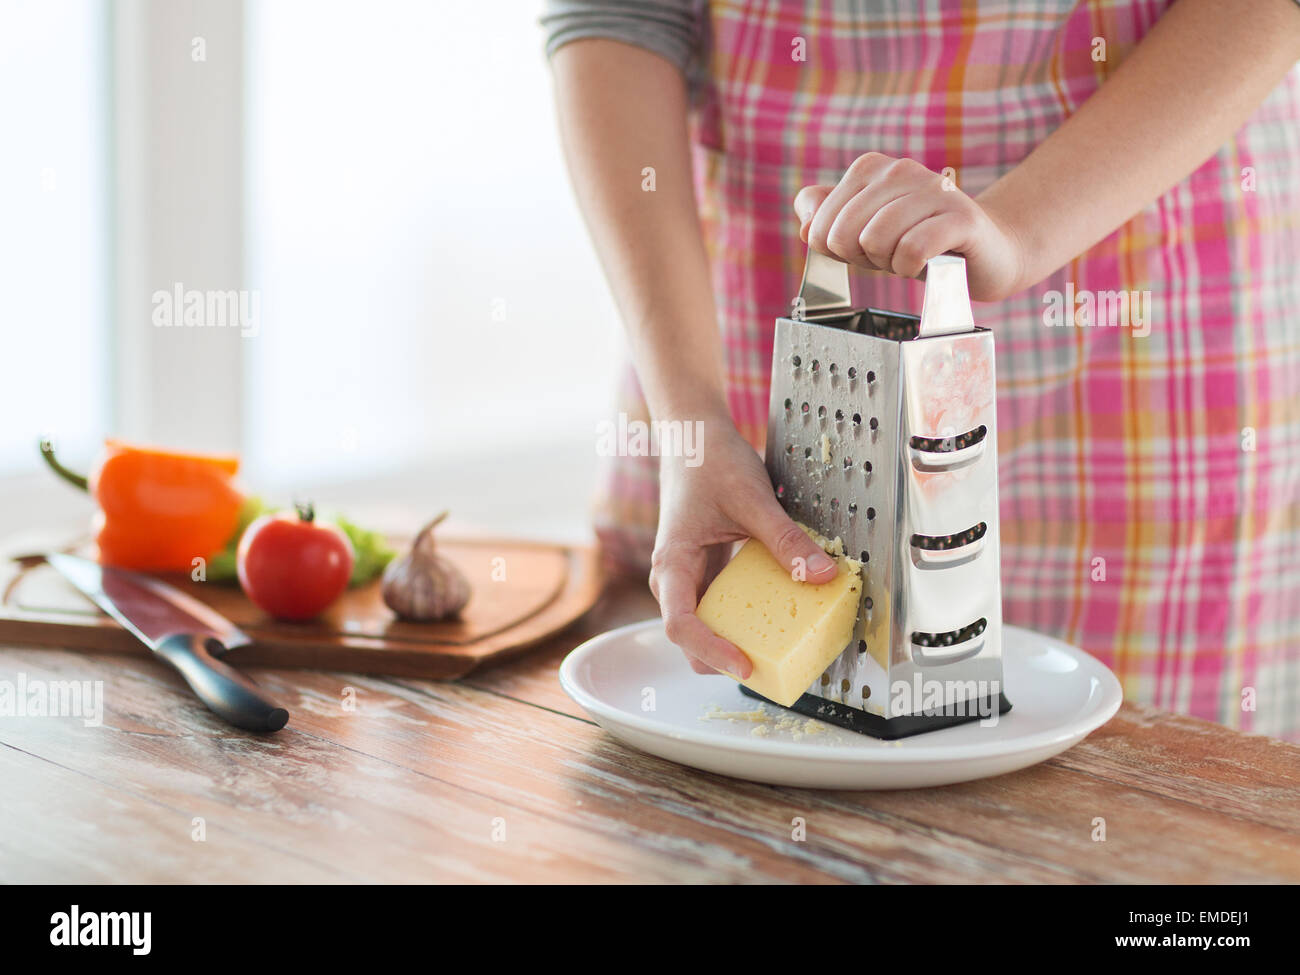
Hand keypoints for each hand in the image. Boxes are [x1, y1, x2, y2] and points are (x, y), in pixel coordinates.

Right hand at [649, 412, 839, 676]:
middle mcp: (673, 578)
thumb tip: (823, 575)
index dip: (711, 652)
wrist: (695, 434)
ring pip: (704, 626)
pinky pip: (719, 606)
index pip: (680, 625)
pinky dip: (743, 618)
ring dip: (734, 640)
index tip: (745, 666)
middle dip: (725, 658)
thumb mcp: (753, 501)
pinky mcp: (704, 570)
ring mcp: (687, 576)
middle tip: (771, 669)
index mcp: (671, 563)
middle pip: (690, 637)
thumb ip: (786, 540)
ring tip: (778, 648)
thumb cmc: (709, 461)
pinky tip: (776, 616)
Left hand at [794, 153, 1026, 301]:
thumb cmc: (919, 243)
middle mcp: (899, 170)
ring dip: (890, 264)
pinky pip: (911, 250)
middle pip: (843, 234)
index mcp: (870, 168)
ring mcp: (932, 189)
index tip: (870, 249)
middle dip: (863, 259)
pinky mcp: (960, 217)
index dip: (840, 253)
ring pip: (875, 240)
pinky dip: (911, 268)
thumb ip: (827, 220)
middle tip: (894, 255)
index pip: (820, 227)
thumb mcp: (864, 233)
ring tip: (914, 256)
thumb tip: (805, 222)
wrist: (986, 254)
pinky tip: (927, 264)